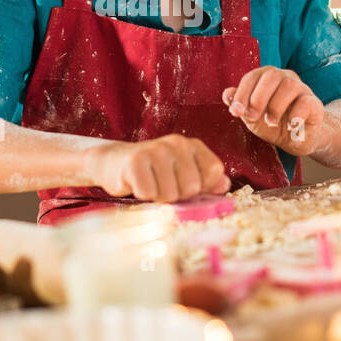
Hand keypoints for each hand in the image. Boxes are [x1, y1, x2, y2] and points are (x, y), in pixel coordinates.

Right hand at [94, 134, 230, 203]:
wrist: (114, 162)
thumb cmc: (153, 172)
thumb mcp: (182, 173)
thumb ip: (206, 180)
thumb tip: (226, 185)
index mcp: (192, 145)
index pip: (214, 172)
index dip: (202, 187)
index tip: (185, 185)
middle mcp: (176, 143)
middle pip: (192, 187)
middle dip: (177, 195)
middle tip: (163, 185)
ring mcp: (156, 150)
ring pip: (170, 193)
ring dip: (158, 198)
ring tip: (150, 185)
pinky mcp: (136, 161)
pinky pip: (149, 193)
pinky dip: (143, 196)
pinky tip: (137, 184)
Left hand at [222, 67, 324, 155]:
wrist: (297, 139)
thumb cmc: (273, 123)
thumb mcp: (252, 116)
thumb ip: (239, 105)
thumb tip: (227, 95)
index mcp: (266, 78)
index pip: (252, 77)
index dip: (242, 94)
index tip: (236, 112)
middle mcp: (285, 78)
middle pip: (271, 75)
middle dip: (258, 98)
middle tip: (252, 117)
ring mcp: (301, 89)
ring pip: (289, 85)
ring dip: (276, 106)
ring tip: (271, 122)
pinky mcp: (315, 104)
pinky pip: (307, 102)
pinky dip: (297, 114)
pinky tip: (290, 126)